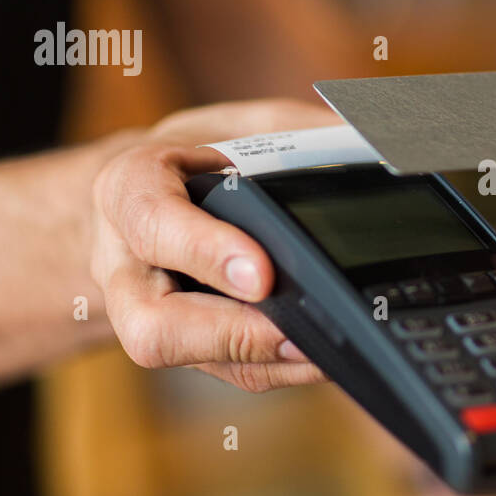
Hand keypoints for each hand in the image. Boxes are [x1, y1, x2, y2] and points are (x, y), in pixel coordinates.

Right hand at [90, 99, 335, 391]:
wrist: (147, 198)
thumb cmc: (201, 157)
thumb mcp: (242, 124)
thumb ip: (296, 134)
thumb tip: (370, 144)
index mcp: (130, 190)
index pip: (154, 224)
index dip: (207, 253)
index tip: (262, 275)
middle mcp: (124, 263)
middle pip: (154, 327)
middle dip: (232, 336)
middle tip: (295, 330)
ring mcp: (145, 314)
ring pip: (191, 365)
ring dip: (262, 361)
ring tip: (321, 349)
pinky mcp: (182, 347)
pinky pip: (224, 372)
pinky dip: (275, 367)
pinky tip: (320, 354)